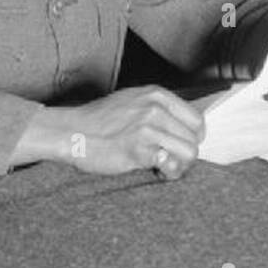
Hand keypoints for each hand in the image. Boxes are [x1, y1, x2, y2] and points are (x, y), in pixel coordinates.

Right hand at [59, 86, 203, 179]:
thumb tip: (184, 129)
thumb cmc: (98, 121)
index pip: (197, 119)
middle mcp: (155, 108)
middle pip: (195, 138)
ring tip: (162, 166)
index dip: (191, 137)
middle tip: (167, 160)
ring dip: (179, 165)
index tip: (178, 146)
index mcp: (156, 95)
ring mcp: (147, 127)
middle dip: (185, 154)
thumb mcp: (133, 102)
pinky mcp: (139, 148)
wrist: (71, 132)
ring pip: (189, 153)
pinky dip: (166, 172)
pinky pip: (171, 165)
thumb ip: (159, 110)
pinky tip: (153, 170)